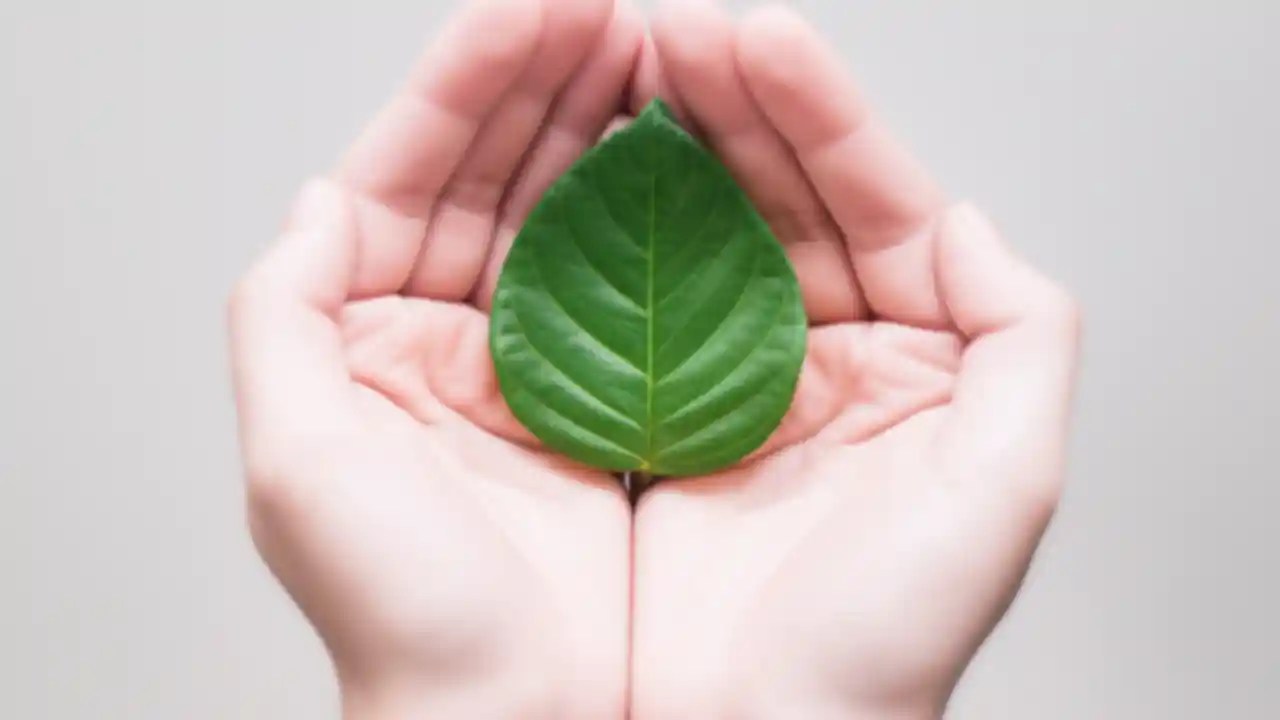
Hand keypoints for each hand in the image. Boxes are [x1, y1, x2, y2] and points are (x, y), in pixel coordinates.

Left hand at [227, 1, 642, 716]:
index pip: (410, 176)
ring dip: (603, 129)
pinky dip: (655, 218)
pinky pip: (633, 285)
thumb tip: (317, 201)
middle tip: (609, 11)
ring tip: (651, 55)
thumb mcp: (300, 467)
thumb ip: (281, 317)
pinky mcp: (614, 402)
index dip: (469, 83)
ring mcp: (536, 369)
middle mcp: (450, 345)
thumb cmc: (409, 623)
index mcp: (371, 343)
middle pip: (494, 179)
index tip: (535, 7)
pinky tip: (683, 161)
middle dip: (547, 83)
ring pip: (566, 216)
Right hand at [632, 3, 1080, 717]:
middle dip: (728, 103)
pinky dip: (597, 237)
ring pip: (695, 235)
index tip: (756, 36)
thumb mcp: (999, 493)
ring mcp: (722, 383)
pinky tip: (579, 176)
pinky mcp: (639, 417)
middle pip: (774, 200)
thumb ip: (1023, 341)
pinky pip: (621, 304)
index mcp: (904, 363)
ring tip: (624, 67)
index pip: (867, 202)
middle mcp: (813, 362)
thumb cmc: (875, 652)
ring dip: (661, 147)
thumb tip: (966, 220)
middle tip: (671, 29)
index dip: (814, 113)